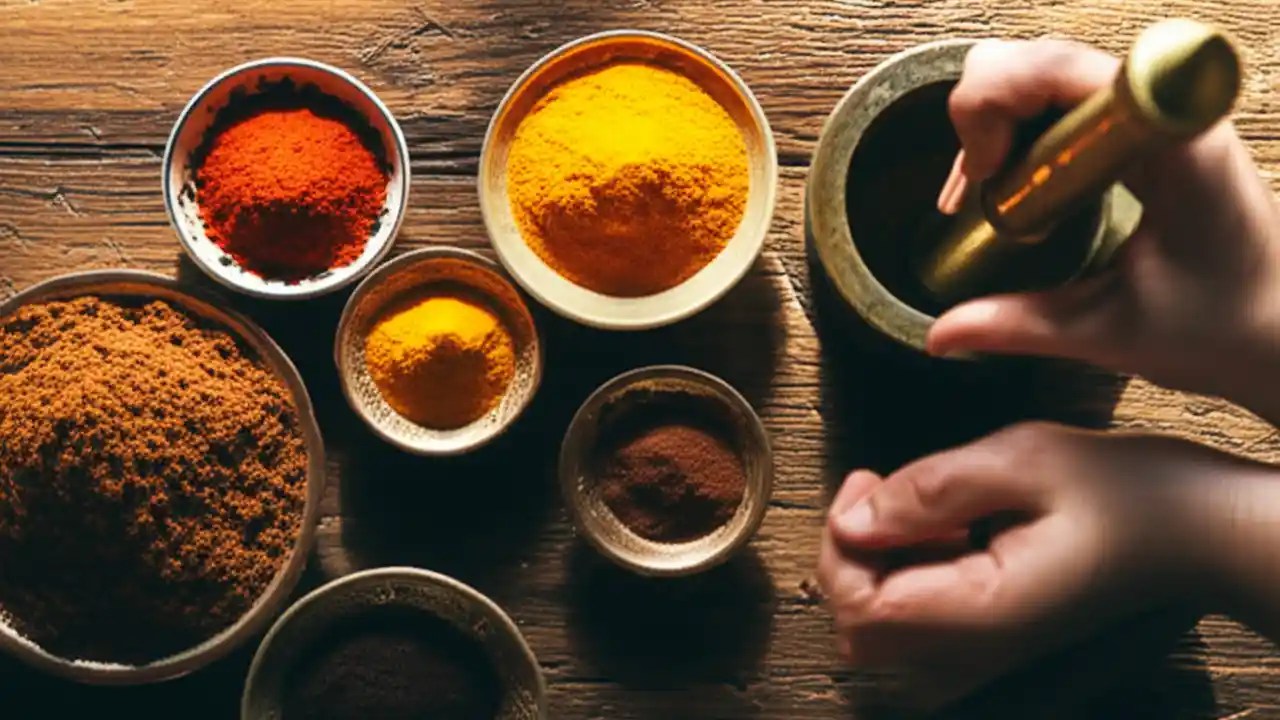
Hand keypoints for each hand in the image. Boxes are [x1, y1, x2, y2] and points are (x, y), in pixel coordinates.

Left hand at [816, 422, 1262, 699]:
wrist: (1200, 535)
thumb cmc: (1130, 493)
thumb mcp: (1025, 459)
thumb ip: (929, 489)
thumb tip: (852, 518)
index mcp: (984, 613)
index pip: (859, 606)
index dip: (840, 544)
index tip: (867, 483)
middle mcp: (978, 650)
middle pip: (859, 627)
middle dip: (850, 554)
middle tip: (886, 491)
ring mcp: (986, 652)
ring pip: (881, 629)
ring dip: (878, 564)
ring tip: (926, 506)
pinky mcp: (993, 638)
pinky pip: (918, 622)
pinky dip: (908, 573)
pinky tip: (947, 529)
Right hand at [928, 39, 1279, 424]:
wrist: (1279, 332)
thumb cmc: (1221, 326)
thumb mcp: (1107, 333)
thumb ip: (1017, 326)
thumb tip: (940, 333)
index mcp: (1174, 147)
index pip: (1073, 69)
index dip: (1006, 98)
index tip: (985, 172)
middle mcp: (1165, 114)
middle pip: (1047, 57)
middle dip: (987, 108)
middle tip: (976, 185)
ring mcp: (1152, 117)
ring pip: (1047, 70)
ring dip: (996, 117)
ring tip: (983, 186)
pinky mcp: (1139, 131)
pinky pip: (1062, 98)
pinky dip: (1016, 127)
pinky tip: (1004, 179)